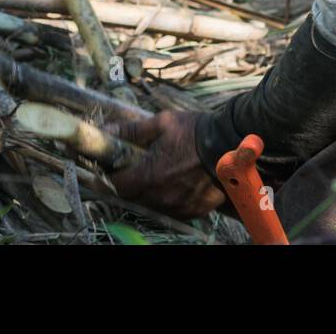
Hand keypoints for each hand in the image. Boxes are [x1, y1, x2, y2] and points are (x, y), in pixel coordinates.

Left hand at [107, 111, 225, 220]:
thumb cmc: (194, 131)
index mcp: (149, 176)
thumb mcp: (161, 123)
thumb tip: (105, 131)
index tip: (109, 168)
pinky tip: (175, 182)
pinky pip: (172, 209)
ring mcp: (178, 207)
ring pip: (151, 204)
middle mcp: (161, 197)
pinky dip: (168, 197)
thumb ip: (130, 131)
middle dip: (129, 182)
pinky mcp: (194, 211)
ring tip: (159, 172)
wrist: (230, 143)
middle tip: (135, 166)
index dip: (108, 177)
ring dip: (149, 191)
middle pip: (132, 197)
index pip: (116, 186)